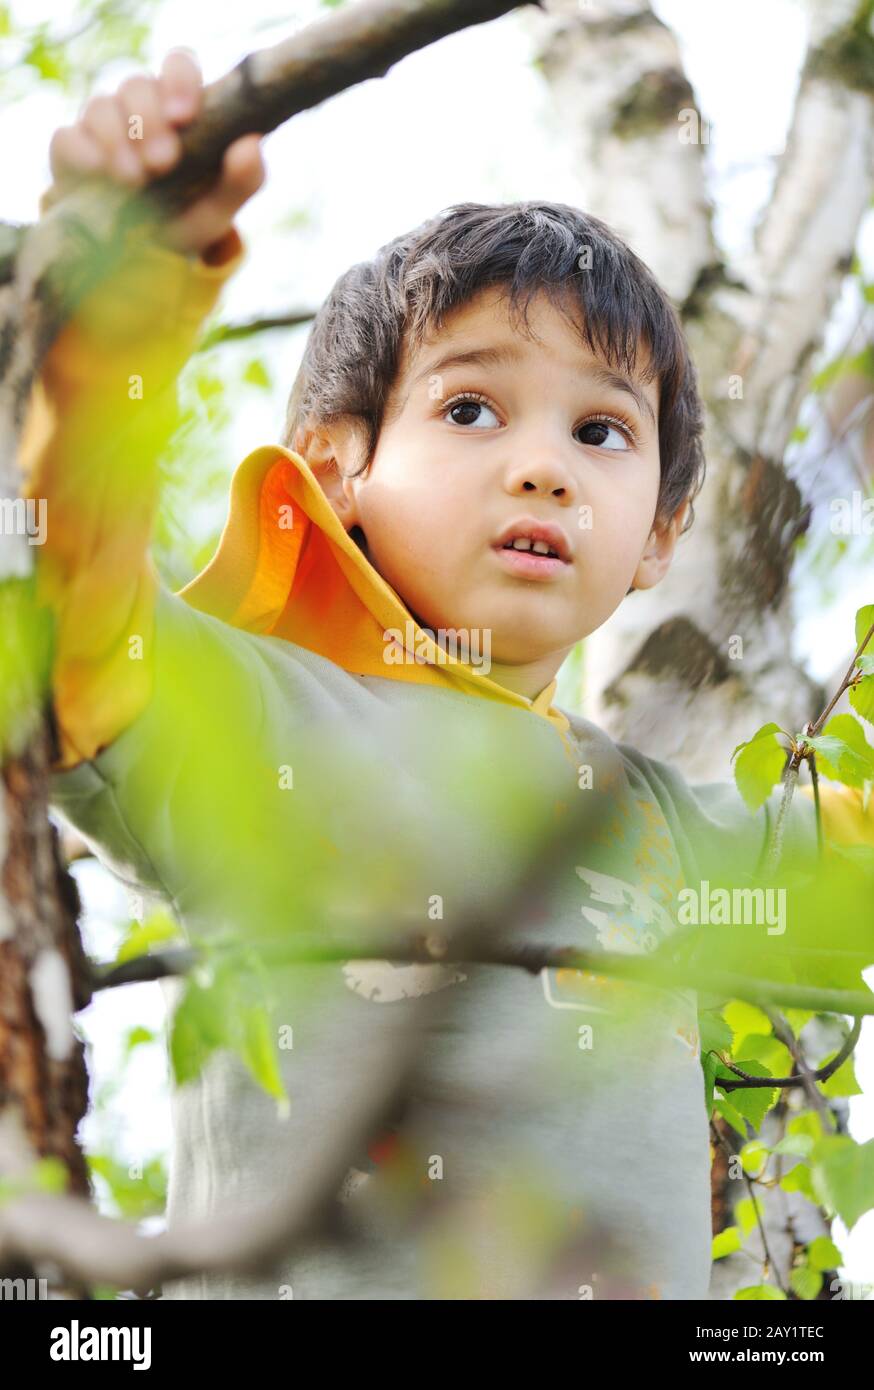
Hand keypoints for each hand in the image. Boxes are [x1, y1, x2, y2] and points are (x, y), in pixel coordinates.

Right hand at [43, 48, 265, 256]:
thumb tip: (253, 145)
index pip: (178, 66)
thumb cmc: (182, 220)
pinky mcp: (71, 151)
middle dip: (149, 121)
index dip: (179, 80)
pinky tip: (99, 175)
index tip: (183, 115)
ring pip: (101, 106)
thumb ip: (242, 181)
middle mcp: (138, 109)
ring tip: (134, 180)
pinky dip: (83, 154)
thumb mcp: (218, 210)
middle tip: (163, 162)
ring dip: (118, 140)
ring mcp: (101, 126)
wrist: (137, 258)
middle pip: (136, 84)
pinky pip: (68, 138)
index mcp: (177, 110)